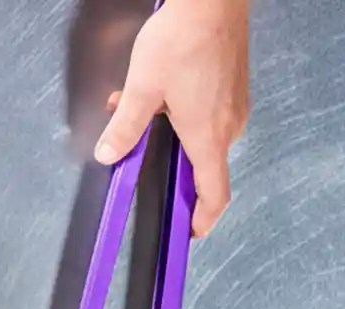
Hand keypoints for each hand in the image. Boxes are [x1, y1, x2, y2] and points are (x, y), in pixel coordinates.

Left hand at [94, 0, 250, 237]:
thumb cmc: (182, 39)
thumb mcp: (143, 87)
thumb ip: (126, 126)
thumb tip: (108, 155)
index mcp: (208, 136)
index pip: (215, 194)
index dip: (203, 219)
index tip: (189, 232)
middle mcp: (229, 127)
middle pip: (204, 166)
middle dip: (172, 166)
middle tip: (142, 155)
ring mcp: (235, 106)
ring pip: (203, 137)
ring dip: (173, 134)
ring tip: (142, 109)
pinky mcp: (234, 88)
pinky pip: (210, 115)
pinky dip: (185, 115)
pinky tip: (159, 92)